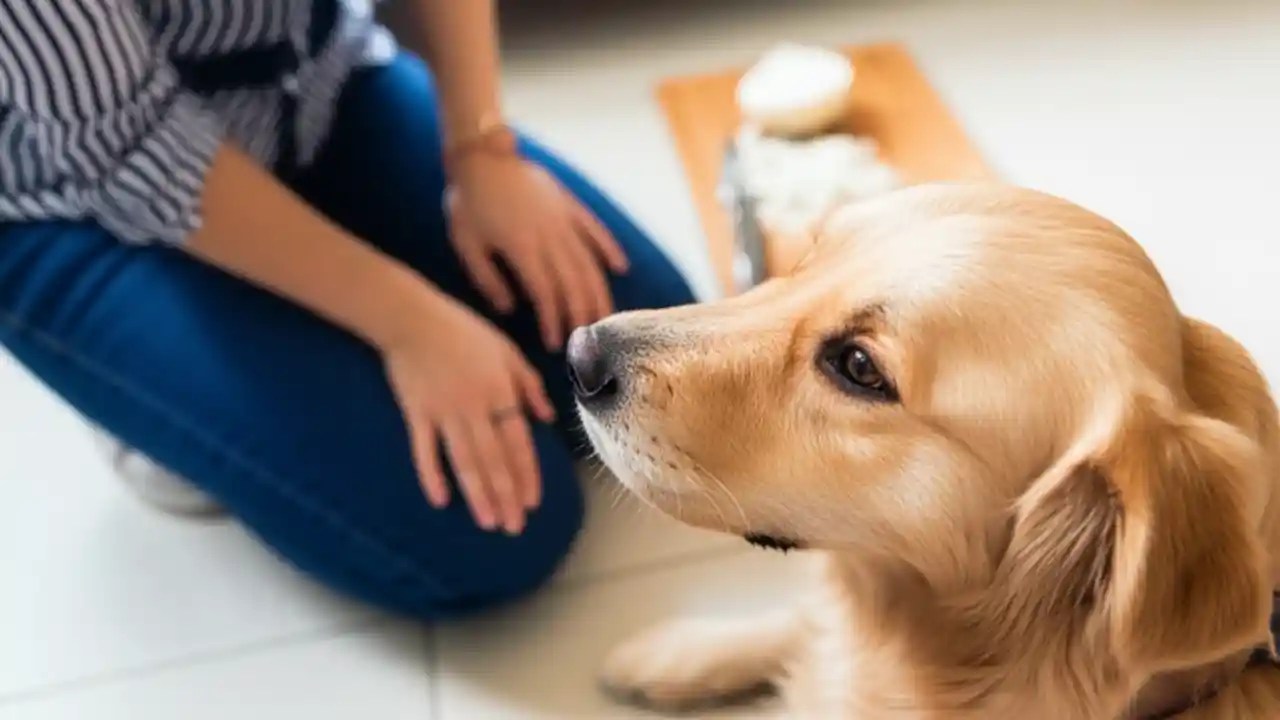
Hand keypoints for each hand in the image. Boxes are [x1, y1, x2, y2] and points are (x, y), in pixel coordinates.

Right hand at [381, 291, 554, 533]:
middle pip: (494, 459)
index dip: (527, 474)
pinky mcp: (416, 413)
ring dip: (478, 494)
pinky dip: (431, 474)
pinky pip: (424, 450)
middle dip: (506, 495)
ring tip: (489, 522)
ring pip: (464, 460)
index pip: (518, 442)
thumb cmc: (463, 330)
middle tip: (513, 527)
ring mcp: (443, 411)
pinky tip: (440, 500)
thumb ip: (528, 385)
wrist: (412, 316)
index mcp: (500, 392)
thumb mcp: (506, 350)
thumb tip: (548, 418)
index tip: (533, 503)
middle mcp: (475, 406)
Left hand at [445, 156, 628, 347]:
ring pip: (588, 262)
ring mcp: (563, 219)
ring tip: (606, 317)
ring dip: (599, 292)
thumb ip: (487, 279)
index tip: (555, 343)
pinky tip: (620, 269)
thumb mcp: (466, 244)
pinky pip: (595, 230)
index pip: (545, 293)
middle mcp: (549, 236)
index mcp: (522, 248)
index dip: (553, 320)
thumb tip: (509, 308)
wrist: (482, 154)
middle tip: (585, 339)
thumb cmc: (468, 202)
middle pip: (573, 282)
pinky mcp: (569, 205)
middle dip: (581, 314)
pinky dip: (609, 250)